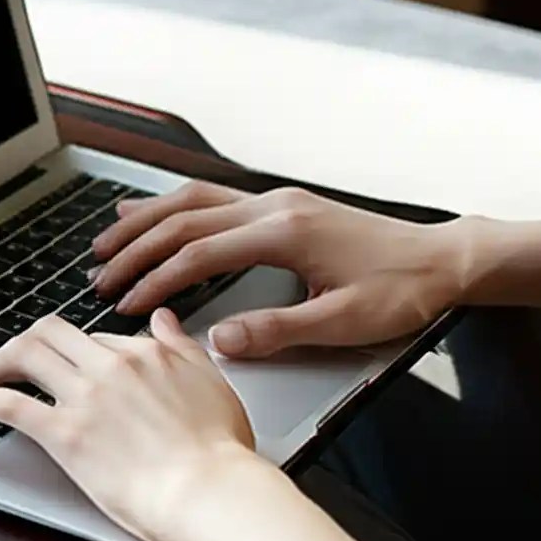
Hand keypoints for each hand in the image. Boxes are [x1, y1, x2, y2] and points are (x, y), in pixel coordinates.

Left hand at [0, 311, 258, 540]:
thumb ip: (182, 347)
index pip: (99, 338)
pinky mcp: (63, 433)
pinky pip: (7, 404)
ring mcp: (84, 397)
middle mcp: (110, 366)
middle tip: (18, 360)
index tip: (72, 369)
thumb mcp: (211, 382)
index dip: (81, 354)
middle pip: (52, 333)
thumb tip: (164, 319)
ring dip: (1, 359)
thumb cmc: (218, 452)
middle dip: (29, 342)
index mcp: (145, 354)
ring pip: (27, 354)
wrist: (210, 492)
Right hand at [92, 183, 472, 357]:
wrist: (441, 261)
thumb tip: (219, 341)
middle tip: (99, 277)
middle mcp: (273, 207)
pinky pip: (211, 198)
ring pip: (192, 201)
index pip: (199, 255)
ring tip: (105, 242)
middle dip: (135, 250)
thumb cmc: (400, 291)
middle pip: (183, 220)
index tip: (126, 306)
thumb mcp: (343, 323)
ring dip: (144, 221)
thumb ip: (277, 331)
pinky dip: (173, 207)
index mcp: (283, 233)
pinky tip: (150, 211)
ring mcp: (275, 201)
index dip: (155, 281)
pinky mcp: (280, 206)